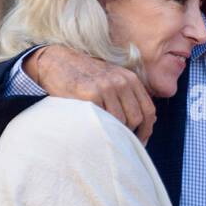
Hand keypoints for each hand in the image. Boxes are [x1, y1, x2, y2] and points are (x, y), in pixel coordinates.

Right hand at [29, 45, 155, 143]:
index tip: (139, 143)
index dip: (147, 130)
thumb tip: (146, 122)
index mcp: (130, 79)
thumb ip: (128, 96)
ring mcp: (106, 87)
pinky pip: (102, 120)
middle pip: (137, 118)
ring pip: (120, 122)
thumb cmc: (84, 75)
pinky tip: (94, 130)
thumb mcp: (112, 78)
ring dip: (114, 133)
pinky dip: (100, 128)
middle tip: (121, 145)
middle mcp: (121, 82)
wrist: (56, 61)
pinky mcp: (90, 94)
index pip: (149, 110)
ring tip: (106, 138)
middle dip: (131, 135)